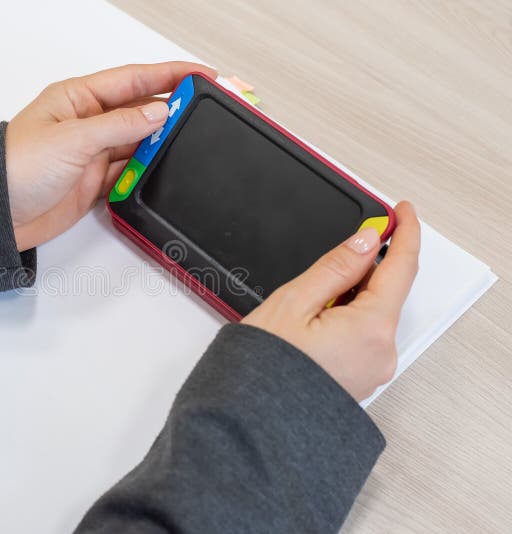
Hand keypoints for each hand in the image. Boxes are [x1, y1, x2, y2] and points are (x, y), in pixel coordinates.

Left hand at [5, 62, 216, 250]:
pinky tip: (159, 171)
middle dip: (171, 110)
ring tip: (185, 144)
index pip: (133, 79)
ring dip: (159, 145)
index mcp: (78, 98)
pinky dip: (145, 173)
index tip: (202, 75)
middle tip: (204, 111)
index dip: (170, 75)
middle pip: (140, 110)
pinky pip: (129, 172)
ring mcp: (92, 153)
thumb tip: (158, 111)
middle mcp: (88, 122)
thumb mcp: (72, 140)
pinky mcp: (93, 182)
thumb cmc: (16, 168)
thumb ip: (118, 126)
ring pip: (138, 143)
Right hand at [242, 202, 420, 400]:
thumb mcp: (294, 301)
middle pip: (386, 292)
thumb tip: (365, 242)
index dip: (405, 233)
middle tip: (337, 251)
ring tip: (307, 301)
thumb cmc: (264, 367)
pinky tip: (316, 320)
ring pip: (372, 314)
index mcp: (371, 329)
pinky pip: (364, 337)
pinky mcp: (360, 379)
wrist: (250, 420)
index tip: (401, 211)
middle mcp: (381, 353)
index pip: (402, 267)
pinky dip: (348, 318)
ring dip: (351, 295)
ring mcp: (373, 369)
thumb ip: (336, 267)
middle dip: (365, 267)